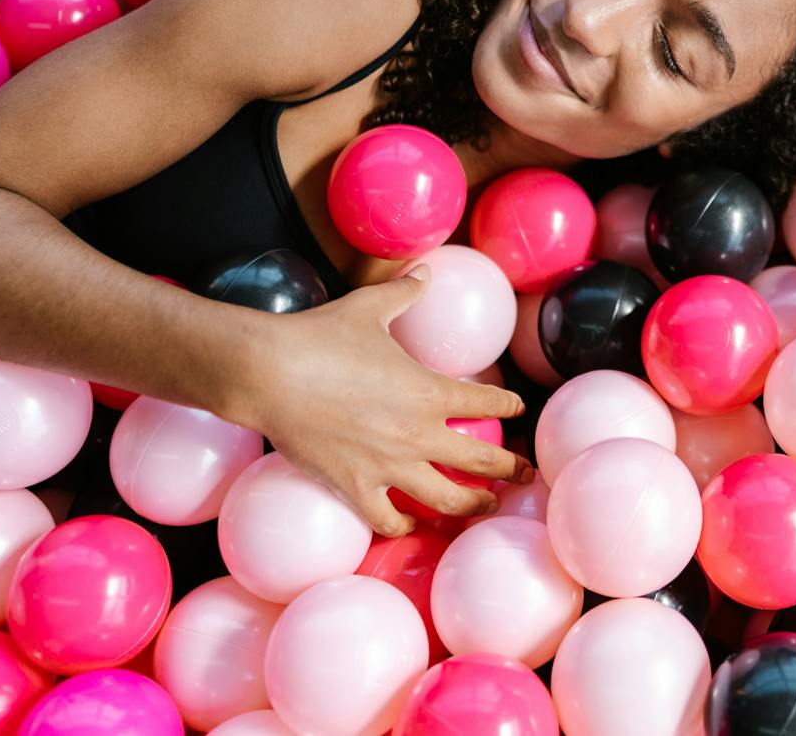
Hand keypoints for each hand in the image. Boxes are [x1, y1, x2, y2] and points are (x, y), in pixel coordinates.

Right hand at [223, 270, 531, 535]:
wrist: (268, 373)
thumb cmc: (320, 336)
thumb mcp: (370, 307)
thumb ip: (405, 292)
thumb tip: (426, 271)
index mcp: (430, 390)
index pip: (488, 402)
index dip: (508, 405)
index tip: (517, 408)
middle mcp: (418, 434)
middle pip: (481, 461)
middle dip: (511, 469)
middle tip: (527, 474)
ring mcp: (388, 466)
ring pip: (447, 500)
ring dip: (473, 505)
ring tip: (487, 506)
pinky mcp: (355, 487)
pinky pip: (389, 519)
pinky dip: (404, 524)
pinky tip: (410, 522)